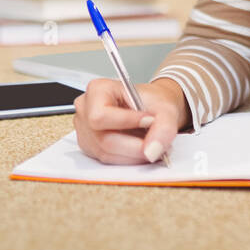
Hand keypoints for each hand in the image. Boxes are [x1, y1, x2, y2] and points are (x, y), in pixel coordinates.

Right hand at [73, 78, 189, 164]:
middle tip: (156, 143)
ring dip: (133, 154)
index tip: (149, 122)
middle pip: (104, 139)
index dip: (126, 123)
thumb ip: (163, 128)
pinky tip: (139, 148)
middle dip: (135, 146)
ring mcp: (84, 130)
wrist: (152, 109)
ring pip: (106, 153)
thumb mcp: (165, 108)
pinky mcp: (90, 146)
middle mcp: (85, 110)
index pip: (101, 115)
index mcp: (97, 90)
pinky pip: (107, 159)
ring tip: (151, 144)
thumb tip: (152, 151)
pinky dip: (128, 158)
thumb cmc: (152, 103)